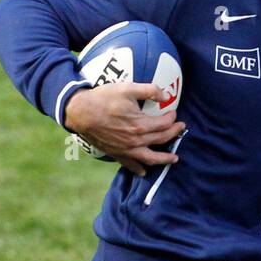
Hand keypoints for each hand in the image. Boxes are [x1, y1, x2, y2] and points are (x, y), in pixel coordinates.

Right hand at [64, 83, 184, 177]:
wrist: (80, 112)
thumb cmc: (103, 99)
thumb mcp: (128, 88)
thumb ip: (150, 90)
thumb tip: (166, 96)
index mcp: (140, 125)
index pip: (164, 124)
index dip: (172, 118)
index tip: (173, 113)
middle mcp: (135, 141)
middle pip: (161, 139)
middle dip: (173, 133)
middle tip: (181, 128)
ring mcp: (126, 150)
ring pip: (150, 158)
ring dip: (164, 159)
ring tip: (174, 159)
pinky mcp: (116, 153)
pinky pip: (130, 165)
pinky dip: (138, 169)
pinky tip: (144, 172)